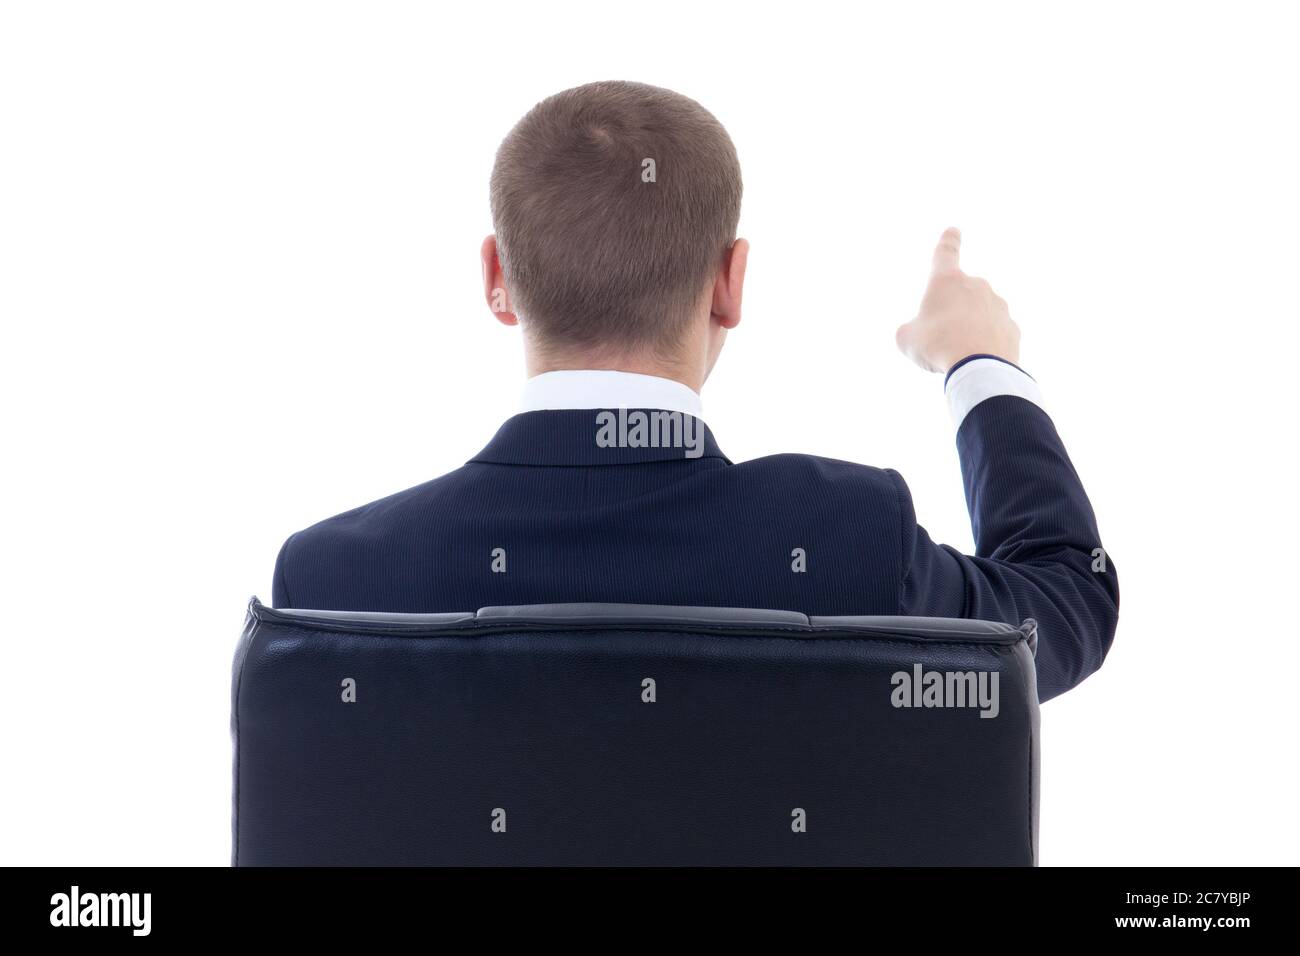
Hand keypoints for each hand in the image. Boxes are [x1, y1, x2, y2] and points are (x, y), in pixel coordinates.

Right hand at [895, 228, 1019, 373]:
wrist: (979, 368)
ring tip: (959, 354)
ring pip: (980, 314)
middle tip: (941, 337)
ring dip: (970, 328)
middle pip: (961, 294)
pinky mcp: (1012, 328)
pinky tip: (978, 360)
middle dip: (953, 311)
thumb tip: (917, 331)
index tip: (953, 231)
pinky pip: (994, 333)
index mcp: (947, 281)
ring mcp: (998, 306)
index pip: (946, 254)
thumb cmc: (937, 346)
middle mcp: (976, 286)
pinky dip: (986, 343)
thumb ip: (910, 329)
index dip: (948, 242)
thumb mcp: (907, 339)